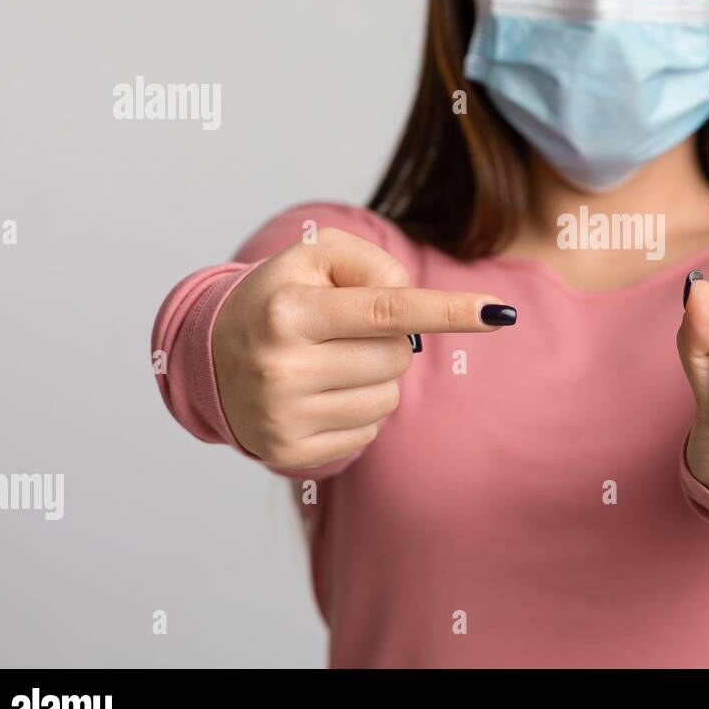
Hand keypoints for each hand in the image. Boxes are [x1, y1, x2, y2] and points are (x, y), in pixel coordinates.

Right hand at [212, 227, 513, 469]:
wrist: (209, 354)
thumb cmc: (279, 297)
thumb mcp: (314, 257)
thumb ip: (371, 263)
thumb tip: (414, 301)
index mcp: (290, 312)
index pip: (387, 309)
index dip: (448, 310)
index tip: (498, 313)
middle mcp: (284, 367)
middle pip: (397, 356)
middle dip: (389, 341)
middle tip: (345, 332)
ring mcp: (285, 415)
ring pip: (388, 398)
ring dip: (374, 378)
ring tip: (328, 363)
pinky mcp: (289, 451)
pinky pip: (368, 433)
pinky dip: (357, 411)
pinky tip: (320, 394)